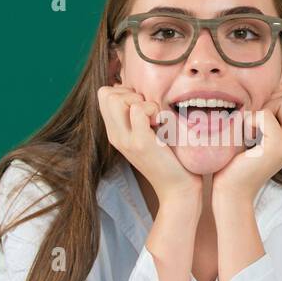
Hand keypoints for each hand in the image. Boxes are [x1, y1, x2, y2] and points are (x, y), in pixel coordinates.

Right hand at [96, 85, 200, 204]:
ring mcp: (126, 140)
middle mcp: (115, 136)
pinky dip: (152, 109)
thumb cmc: (169, 159)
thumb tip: (137, 91)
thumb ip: (138, 116)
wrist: (177, 190)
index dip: (124, 91)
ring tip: (154, 117)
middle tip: (148, 111)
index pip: (104, 95)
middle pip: (106, 93)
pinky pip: (138, 110)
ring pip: (117, 99)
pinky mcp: (141, 143)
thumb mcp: (147, 135)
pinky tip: (161, 123)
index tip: (143, 106)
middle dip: (129, 93)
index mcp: (115, 132)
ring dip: (140, 100)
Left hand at [211, 85, 281, 205]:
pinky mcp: (279, 146)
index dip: (278, 96)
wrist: (230, 191)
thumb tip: (270, 81)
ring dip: (263, 110)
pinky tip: (245, 141)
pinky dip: (249, 123)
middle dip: (272, 101)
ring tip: (251, 133)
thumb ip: (267, 110)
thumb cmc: (235, 158)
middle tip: (254, 127)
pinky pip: (265, 115)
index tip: (260, 118)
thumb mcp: (256, 130)